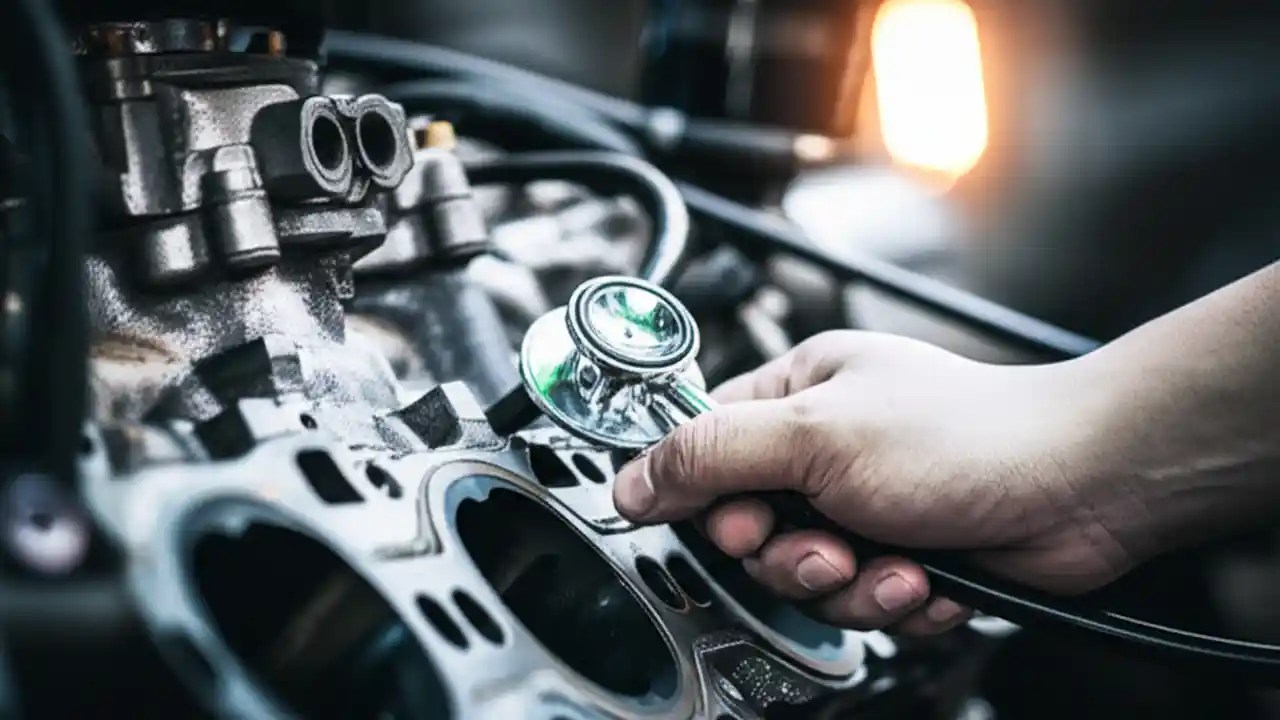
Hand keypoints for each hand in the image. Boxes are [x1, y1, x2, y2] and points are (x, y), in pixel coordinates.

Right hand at [611, 331, 1150, 635]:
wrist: (1079, 486)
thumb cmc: (966, 434)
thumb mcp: (815, 436)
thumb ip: (710, 455)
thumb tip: (631, 478)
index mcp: (794, 395)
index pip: (703, 447)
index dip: (706, 497)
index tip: (737, 521)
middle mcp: (824, 449)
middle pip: (750, 529)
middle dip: (790, 554)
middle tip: (826, 544)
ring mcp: (864, 504)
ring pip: (804, 576)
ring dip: (847, 584)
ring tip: (890, 564)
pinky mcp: (900, 553)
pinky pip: (859, 601)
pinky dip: (893, 600)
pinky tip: (927, 577)